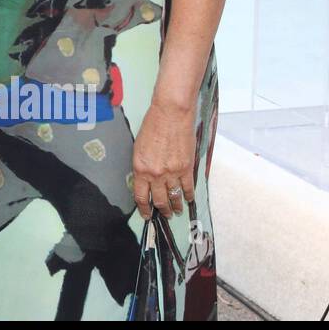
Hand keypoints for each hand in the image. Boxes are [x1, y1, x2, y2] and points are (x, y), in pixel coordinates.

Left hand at [131, 101, 195, 218]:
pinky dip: (189, 195)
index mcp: (141, 169)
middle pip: (159, 200)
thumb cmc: (152, 126)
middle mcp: (156, 174)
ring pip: (175, 197)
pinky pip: (189, 187)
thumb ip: (142, 166)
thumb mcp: (139, 148)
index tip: (146, 214)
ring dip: (176, 206)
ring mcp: (173, 172)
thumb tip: (146, 179)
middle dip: (162, 210)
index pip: (141, 196)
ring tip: (176, 211)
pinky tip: (189, 199)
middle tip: (164, 215)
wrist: (170, 114)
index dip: (144, 208)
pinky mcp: (187, 168)